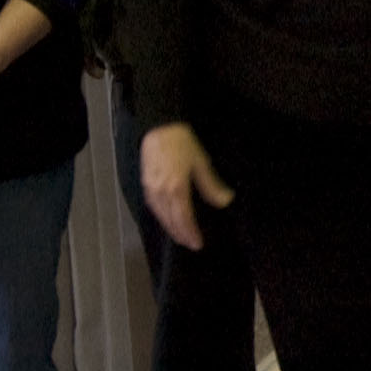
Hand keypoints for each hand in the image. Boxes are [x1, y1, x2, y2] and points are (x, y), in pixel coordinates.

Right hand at [140, 122, 232, 249]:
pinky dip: (161, 217)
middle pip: (170, 220)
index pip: (184, 218)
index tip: (197, 243)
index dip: (190, 232)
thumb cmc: (182, 143)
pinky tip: (167, 219)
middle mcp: (161, 192)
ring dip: (170, 228)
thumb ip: (211, 185)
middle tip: (190, 244)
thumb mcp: (201, 162)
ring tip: (180, 236)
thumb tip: (225, 201)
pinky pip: (153, 207)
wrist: (159, 126)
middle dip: (180, 234)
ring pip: (160, 215)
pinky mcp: (145, 183)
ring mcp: (151, 188)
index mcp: (177, 188)